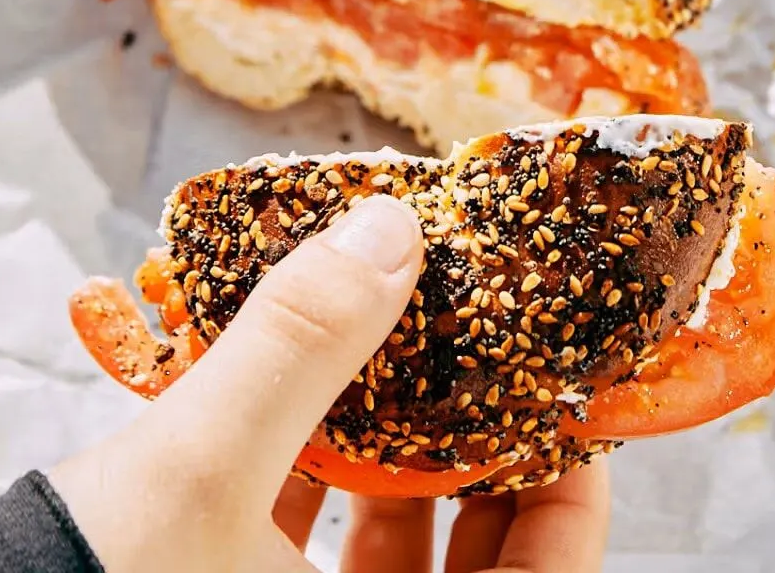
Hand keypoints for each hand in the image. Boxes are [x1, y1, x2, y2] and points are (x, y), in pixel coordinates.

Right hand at [50, 195, 609, 571]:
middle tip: (477, 356)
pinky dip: (300, 477)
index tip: (573, 402)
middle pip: (463, 560)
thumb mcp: (201, 469)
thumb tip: (385, 235)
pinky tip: (279, 402)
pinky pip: (294, 549)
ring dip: (379, 452)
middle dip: (468, 450)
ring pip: (374, 554)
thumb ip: (299, 346)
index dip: (569, 494)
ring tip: (379, 358)